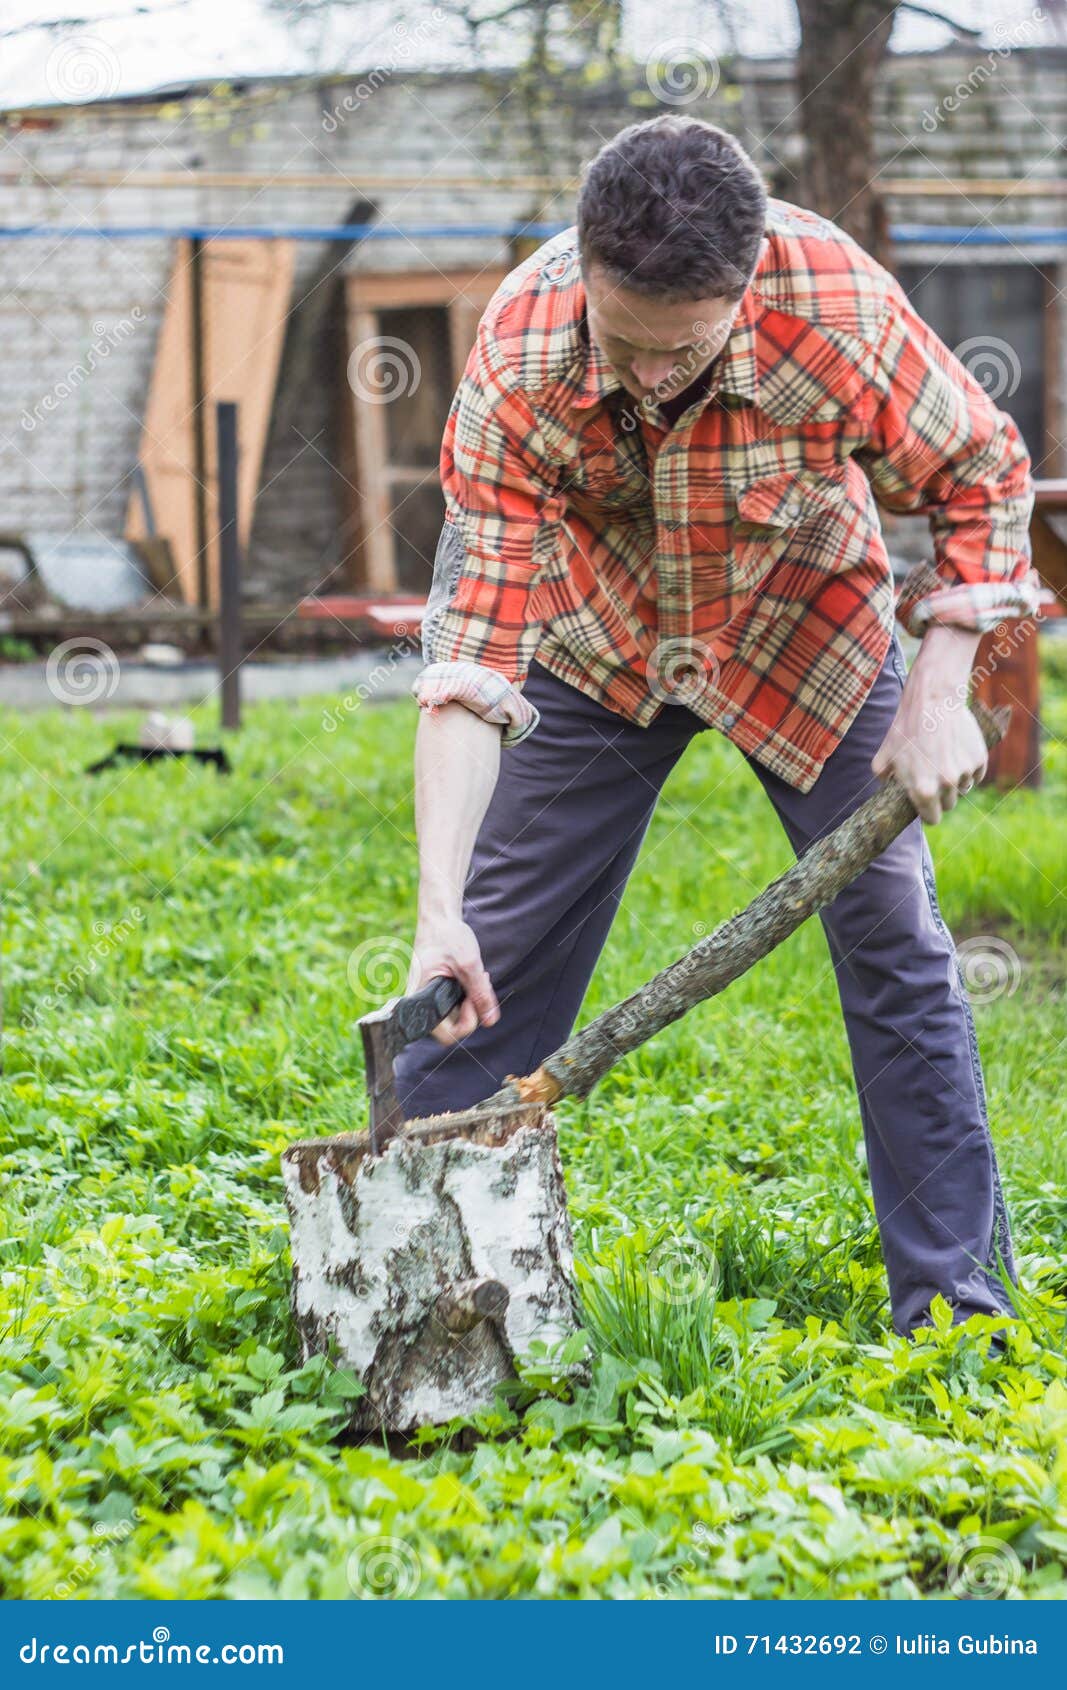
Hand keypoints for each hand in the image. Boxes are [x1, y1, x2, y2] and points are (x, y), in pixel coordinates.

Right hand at [408, 916, 499, 1044]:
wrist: (438, 917)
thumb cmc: (448, 936)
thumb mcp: (469, 964)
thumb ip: (480, 993)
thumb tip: (491, 1021)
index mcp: (420, 998)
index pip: (445, 1035)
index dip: (466, 1022)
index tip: (472, 998)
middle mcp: (420, 1003)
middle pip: (451, 1028)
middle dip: (471, 1011)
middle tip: (480, 987)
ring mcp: (427, 998)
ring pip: (454, 1016)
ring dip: (470, 1002)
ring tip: (477, 976)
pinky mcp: (434, 992)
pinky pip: (452, 1004)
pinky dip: (466, 995)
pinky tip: (471, 976)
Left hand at [872, 665, 986, 825]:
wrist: (932, 701)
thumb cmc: (905, 729)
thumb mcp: (883, 756)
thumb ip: (883, 779)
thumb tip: (886, 788)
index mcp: (922, 790)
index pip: (932, 819)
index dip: (928, 813)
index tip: (927, 807)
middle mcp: (946, 785)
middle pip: (948, 805)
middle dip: (941, 796)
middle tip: (932, 776)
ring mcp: (965, 772)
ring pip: (962, 788)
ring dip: (954, 780)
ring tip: (942, 757)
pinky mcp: (979, 759)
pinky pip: (976, 774)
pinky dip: (969, 767)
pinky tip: (956, 751)